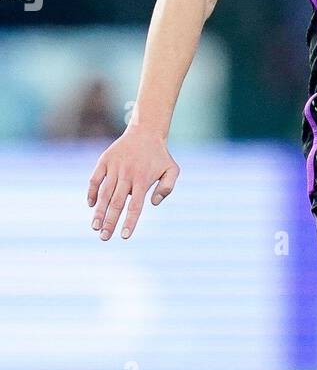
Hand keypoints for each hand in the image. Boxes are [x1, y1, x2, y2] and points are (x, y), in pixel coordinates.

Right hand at [87, 125, 179, 240]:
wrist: (146, 131)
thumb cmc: (160, 156)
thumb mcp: (172, 170)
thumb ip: (167, 188)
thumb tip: (153, 204)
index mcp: (143, 180)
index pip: (135, 206)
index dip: (129, 222)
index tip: (123, 237)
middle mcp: (127, 175)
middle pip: (117, 203)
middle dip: (109, 222)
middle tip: (104, 238)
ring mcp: (114, 167)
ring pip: (104, 193)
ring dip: (98, 211)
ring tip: (95, 227)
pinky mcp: (104, 160)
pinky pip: (95, 179)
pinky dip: (92, 191)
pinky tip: (91, 205)